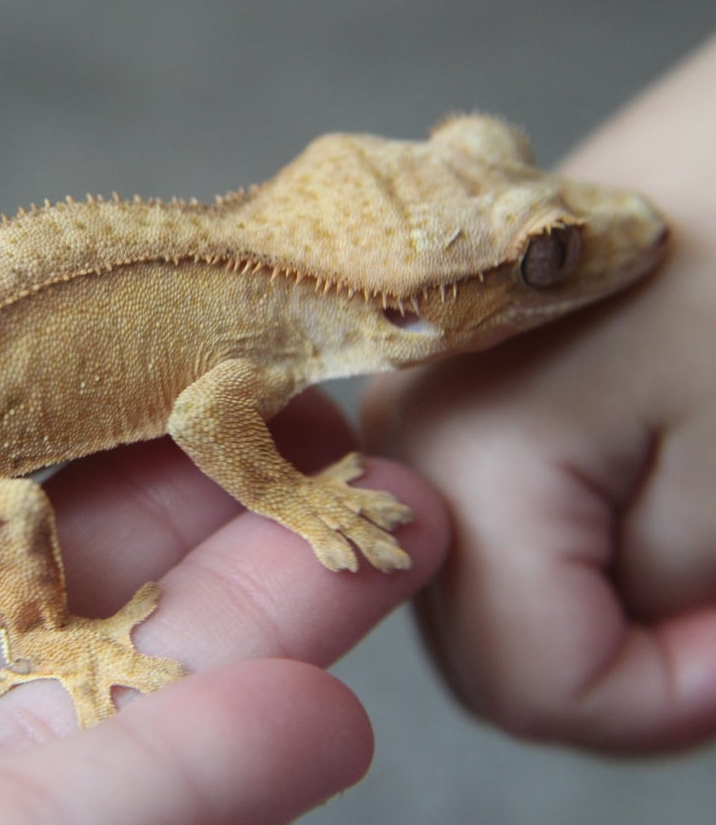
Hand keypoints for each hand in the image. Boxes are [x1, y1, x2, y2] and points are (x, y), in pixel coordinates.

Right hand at [363, 35, 715, 752]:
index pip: (527, 686)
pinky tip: (665, 481)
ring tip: (705, 531)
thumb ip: (667, 609)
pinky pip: (508, 517)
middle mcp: (404, 441)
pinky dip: (595, 534)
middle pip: (496, 644)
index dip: (660, 701)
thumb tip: (629, 675)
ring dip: (616, 595)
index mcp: (456, 466)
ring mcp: (423, 409)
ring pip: (502, 587)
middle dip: (634, 654)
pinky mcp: (460, 389)